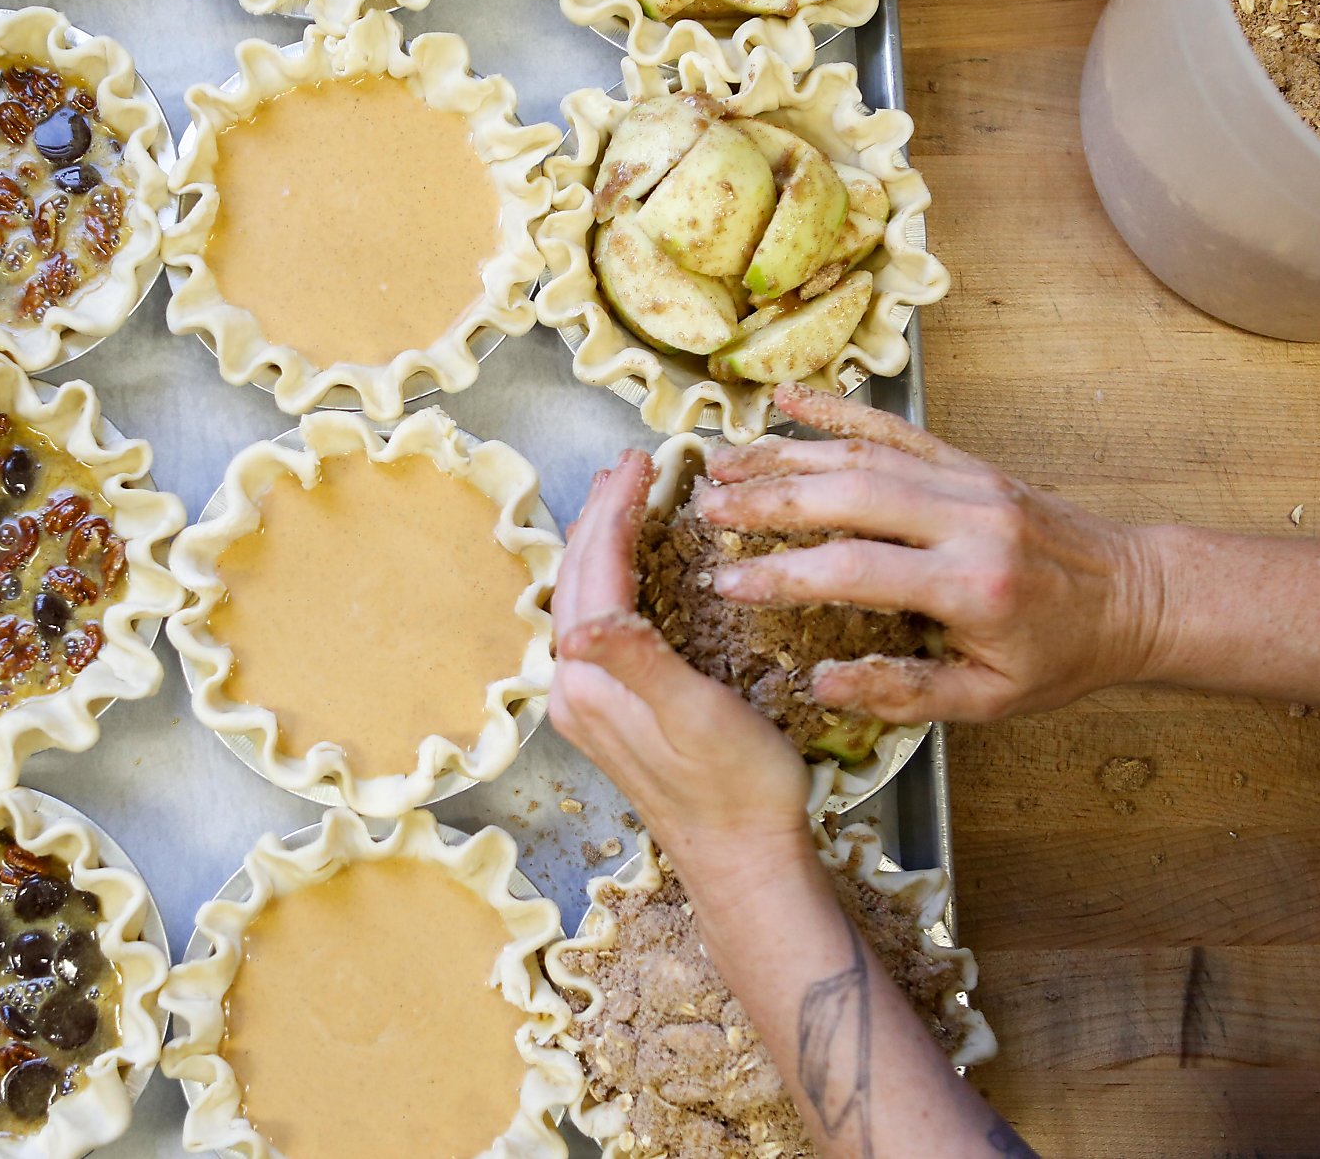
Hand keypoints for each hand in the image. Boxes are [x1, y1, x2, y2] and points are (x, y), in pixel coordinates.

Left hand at [549, 450, 815, 877]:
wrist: (743, 859)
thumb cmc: (734, 789)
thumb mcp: (693, 717)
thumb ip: (638, 662)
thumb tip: (583, 624)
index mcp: (589, 678)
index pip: (594, 568)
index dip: (616, 509)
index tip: (642, 460)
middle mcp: (576, 687)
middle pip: (579, 577)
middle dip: (603, 514)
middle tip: (634, 464)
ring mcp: (591, 701)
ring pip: (585, 597)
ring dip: (603, 542)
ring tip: (625, 498)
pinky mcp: (613, 711)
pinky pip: (600, 622)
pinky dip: (614, 577)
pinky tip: (634, 568)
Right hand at [698, 384, 1163, 723]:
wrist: (1138, 597)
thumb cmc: (1062, 657)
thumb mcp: (990, 700)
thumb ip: (904, 693)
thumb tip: (821, 682)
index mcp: (971, 587)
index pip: (855, 571)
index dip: (783, 576)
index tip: (726, 585)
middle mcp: (967, 521)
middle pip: (847, 494)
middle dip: (767, 500)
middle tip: (703, 510)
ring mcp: (967, 481)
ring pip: (862, 453)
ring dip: (785, 454)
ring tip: (722, 465)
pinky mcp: (968, 462)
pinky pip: (894, 429)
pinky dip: (836, 410)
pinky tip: (785, 402)